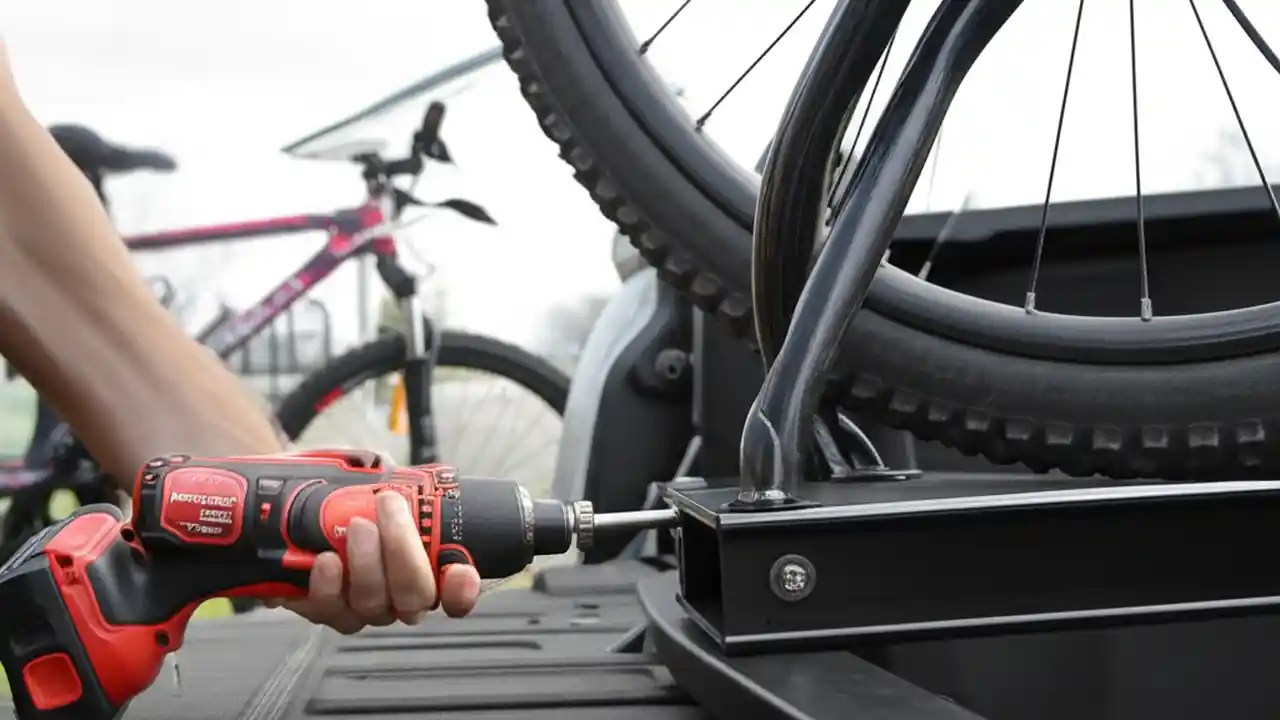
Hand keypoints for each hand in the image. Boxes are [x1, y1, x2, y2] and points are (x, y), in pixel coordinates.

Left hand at [267, 491, 480, 633]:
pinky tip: (326, 561)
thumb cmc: (345, 499)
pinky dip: (329, 587)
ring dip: (366, 564)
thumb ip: (394, 480)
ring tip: (356, 525)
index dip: (462, 590)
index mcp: (425, 569)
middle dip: (404, 552)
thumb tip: (394, 472)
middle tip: (389, 508)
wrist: (296, 515)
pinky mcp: (328, 612)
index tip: (459, 568)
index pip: (456, 595)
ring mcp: (365, 608)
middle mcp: (399, 597)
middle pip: (416, 597)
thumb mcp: (376, 481)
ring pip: (375, 605)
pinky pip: (333, 611)